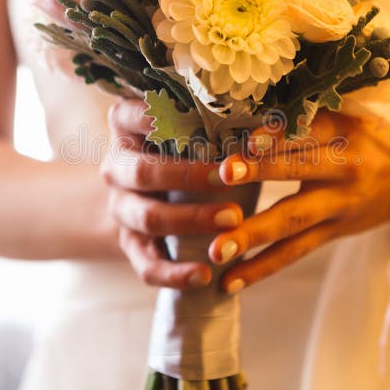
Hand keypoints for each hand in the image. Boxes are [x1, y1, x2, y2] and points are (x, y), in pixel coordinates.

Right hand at [103, 99, 243, 289]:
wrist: (165, 187)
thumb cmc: (194, 145)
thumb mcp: (201, 128)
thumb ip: (223, 122)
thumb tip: (273, 118)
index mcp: (126, 125)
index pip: (133, 115)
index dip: (160, 119)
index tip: (199, 120)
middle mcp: (117, 165)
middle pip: (143, 171)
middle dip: (188, 176)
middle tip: (230, 178)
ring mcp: (121, 206)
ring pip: (147, 217)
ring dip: (191, 220)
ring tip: (234, 220)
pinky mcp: (130, 243)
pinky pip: (146, 264)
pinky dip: (175, 272)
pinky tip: (205, 275)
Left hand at [208, 111, 389, 293]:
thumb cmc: (366, 139)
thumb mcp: (344, 119)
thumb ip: (301, 119)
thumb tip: (241, 119)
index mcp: (342, 132)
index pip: (306, 130)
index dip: (277, 134)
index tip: (246, 137)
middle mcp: (342, 169)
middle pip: (296, 172)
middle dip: (257, 173)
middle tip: (220, 176)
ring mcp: (338, 206)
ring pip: (291, 221)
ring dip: (251, 235)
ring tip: (216, 249)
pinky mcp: (333, 233)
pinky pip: (294, 253)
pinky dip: (260, 268)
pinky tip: (229, 281)